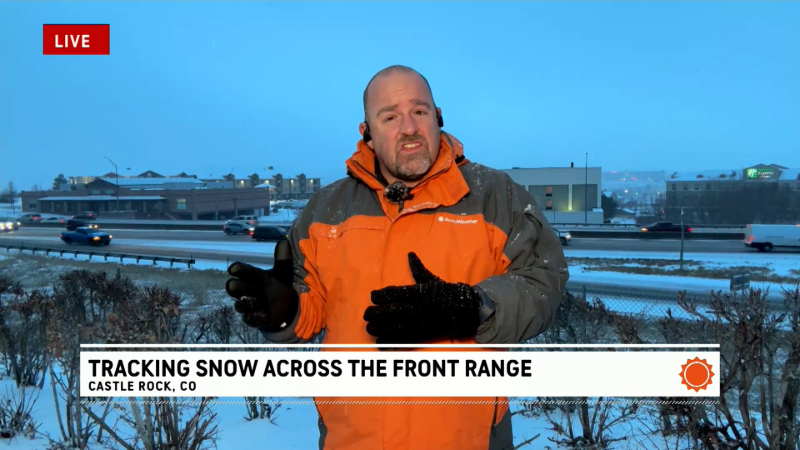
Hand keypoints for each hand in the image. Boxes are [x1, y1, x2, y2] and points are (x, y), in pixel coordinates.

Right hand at [226, 239, 297, 331]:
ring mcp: (249, 305)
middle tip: (240, 286)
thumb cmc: (278, 285)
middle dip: (237, 287)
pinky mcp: (253, 319)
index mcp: (253, 276)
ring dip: (248, 302)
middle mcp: (247, 290)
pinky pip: (249, 319)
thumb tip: (284, 240)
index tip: (234, 269)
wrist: (284, 307)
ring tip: (260, 301)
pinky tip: (265, 314)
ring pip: (240, 305)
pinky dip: (256, 317)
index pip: (239, 270)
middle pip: (233, 287)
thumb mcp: (283, 272)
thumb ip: (283, 258)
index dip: (236, 269)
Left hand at [363, 252, 480, 343]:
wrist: (466, 310)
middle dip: (377, 313)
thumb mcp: (433, 279)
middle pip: (394, 311)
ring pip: (397, 327)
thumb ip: (418, 269)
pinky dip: (392, 342)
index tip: (372, 296)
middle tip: (366, 313)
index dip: (382, 295)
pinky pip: (406, 339)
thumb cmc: (447, 293)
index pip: (397, 293)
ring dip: (381, 328)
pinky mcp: (425, 334)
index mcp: (421, 292)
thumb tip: (410, 254)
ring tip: (369, 327)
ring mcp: (422, 322)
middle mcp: (421, 307)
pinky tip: (380, 342)